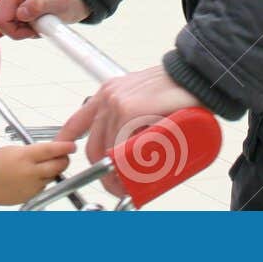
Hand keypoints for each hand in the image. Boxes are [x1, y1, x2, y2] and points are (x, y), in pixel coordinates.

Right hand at [0, 0, 88, 39]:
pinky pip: (8, 14)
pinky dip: (21, 20)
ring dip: (21, 25)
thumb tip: (21, 12)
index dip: (16, 31)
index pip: (1, 20)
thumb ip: (41, 5)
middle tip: (40, 25)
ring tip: (40, 20)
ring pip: (5, 18)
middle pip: (2, 19)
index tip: (35, 29)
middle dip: (20, 28)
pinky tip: (35, 16)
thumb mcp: (60, 4)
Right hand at [0, 140, 75, 208]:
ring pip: (52, 176)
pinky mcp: (32, 196)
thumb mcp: (12, 150)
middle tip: (62, 155)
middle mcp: (31, 172)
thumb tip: (48, 150)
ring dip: (52, 169)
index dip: (64, 147)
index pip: (51, 150)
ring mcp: (32, 186)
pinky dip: (43, 180)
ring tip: (42, 165)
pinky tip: (32, 176)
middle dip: (63, 159)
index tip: (72, 146)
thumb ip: (31, 150)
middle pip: (58, 166)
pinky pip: (44, 186)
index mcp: (24, 157)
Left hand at [55, 65, 201, 182]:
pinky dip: (130, 165)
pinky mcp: (131, 110)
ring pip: (109, 151)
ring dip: (119, 175)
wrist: (197, 76)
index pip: (79, 121)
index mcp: (109, 95)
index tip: (65, 153)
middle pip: (94, 146)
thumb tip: (130, 149)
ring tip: (133, 185)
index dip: (69, 140)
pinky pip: (122, 146)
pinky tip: (139, 173)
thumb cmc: (176, 91)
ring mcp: (117, 103)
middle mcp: (109, 98)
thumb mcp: (144, 101)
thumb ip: (132, 118)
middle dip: (104, 172)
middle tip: (119, 186)